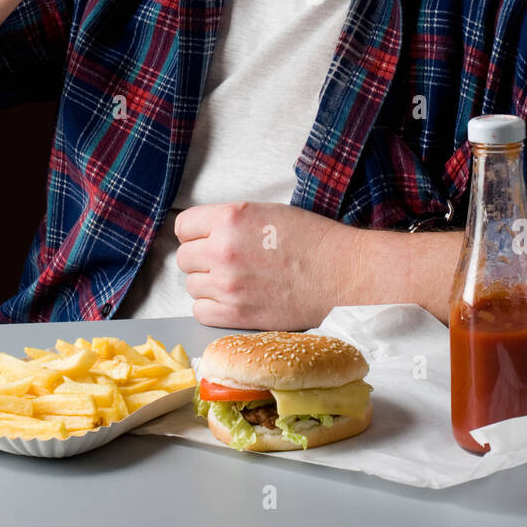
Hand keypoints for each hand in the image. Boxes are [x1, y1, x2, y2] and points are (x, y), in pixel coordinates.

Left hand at [174, 201, 364, 328]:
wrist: (343, 274)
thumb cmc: (312, 240)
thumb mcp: (266, 212)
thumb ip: (230, 221)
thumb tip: (205, 233)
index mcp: (230, 218)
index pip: (183, 226)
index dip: (195, 233)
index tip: (205, 238)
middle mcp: (223, 250)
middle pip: (184, 258)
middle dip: (201, 259)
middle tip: (226, 261)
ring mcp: (228, 285)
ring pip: (191, 286)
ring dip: (208, 284)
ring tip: (235, 281)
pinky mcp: (237, 315)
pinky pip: (201, 311)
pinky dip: (213, 307)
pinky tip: (234, 300)